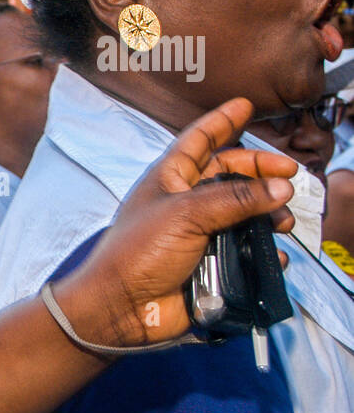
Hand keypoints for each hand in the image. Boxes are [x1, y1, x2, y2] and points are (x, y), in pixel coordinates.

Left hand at [53, 98, 296, 347]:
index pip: (199, 140)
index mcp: (169, 179)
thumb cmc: (137, 252)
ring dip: (267, 213)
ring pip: (243, 213)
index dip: (221, 121)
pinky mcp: (208, 263)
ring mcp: (198, 233)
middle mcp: (184, 202)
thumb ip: (237, 198)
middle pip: (231, 174)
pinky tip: (274, 253)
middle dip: (260, 170)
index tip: (245, 105)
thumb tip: (280, 187)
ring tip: (282, 220)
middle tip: (290, 174)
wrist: (121, 307)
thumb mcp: (187, 214)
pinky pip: (244, 251)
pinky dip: (263, 251)